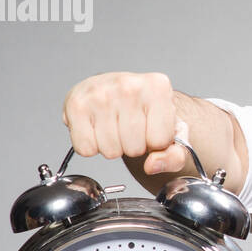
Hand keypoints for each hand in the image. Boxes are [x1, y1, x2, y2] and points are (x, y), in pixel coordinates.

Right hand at [62, 71, 187, 174]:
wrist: (122, 91)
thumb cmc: (147, 111)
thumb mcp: (171, 132)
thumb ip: (174, 156)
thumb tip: (152, 165)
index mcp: (158, 87)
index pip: (160, 141)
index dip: (156, 143)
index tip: (151, 127)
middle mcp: (129, 85)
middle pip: (134, 149)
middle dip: (134, 146)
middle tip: (130, 127)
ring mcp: (100, 93)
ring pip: (110, 151)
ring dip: (113, 146)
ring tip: (115, 126)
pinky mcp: (76, 104)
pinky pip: (86, 149)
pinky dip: (91, 146)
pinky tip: (97, 127)